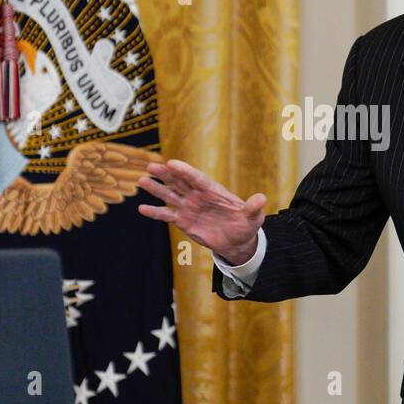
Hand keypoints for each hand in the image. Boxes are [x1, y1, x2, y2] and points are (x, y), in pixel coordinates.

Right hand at [136, 159, 266, 264]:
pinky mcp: (183, 220)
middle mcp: (198, 195)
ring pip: (170, 195)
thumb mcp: (253, 217)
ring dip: (157, 188)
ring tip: (142, 181)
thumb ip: (253, 208)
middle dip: (166, 174)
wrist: (237, 241)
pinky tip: (142, 208)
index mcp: (213, 191)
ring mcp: (189, 207)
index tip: (172, 163)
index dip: (185, 171)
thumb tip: (262, 198)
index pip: (197, 178)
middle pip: (180, 182)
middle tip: (151, 166)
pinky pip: (167, 215)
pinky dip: (155, 212)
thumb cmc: (246, 225)